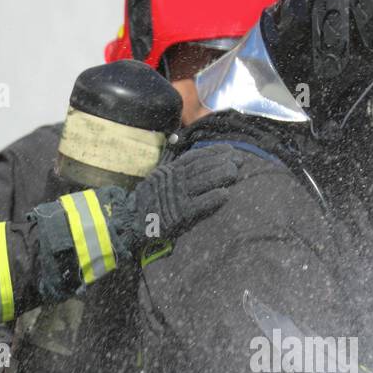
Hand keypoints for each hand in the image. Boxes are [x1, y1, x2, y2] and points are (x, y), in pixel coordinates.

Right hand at [121, 145, 245, 245]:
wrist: (133, 223)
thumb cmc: (149, 202)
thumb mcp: (158, 179)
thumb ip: (173, 167)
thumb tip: (186, 150)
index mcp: (169, 171)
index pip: (195, 157)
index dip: (213, 152)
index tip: (229, 149)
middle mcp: (173, 181)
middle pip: (202, 167)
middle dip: (222, 162)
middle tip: (239, 160)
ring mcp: (177, 197)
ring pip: (203, 182)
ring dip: (221, 176)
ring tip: (235, 172)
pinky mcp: (180, 214)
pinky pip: (200, 205)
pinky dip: (213, 198)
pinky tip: (225, 194)